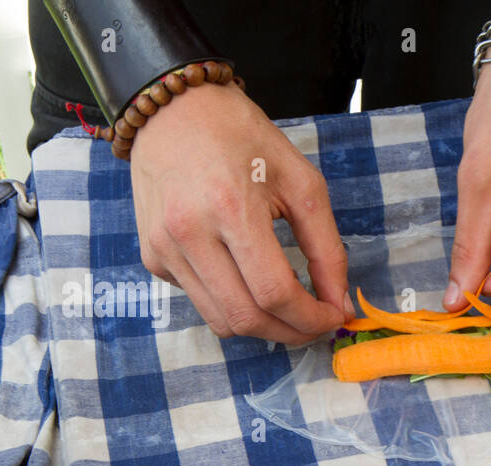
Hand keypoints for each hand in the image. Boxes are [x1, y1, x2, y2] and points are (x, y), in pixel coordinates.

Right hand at [131, 80, 352, 344]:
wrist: (174, 109)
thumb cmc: (244, 138)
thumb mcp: (301, 182)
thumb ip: (326, 248)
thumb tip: (339, 304)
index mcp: (231, 208)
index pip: (274, 292)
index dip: (311, 317)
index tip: (333, 317)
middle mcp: (188, 233)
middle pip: (246, 317)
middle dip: (291, 332)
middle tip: (316, 325)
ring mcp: (163, 248)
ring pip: (221, 321)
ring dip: (262, 327)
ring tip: (288, 309)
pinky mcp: (152, 256)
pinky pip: (200, 300)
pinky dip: (231, 302)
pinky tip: (246, 277)